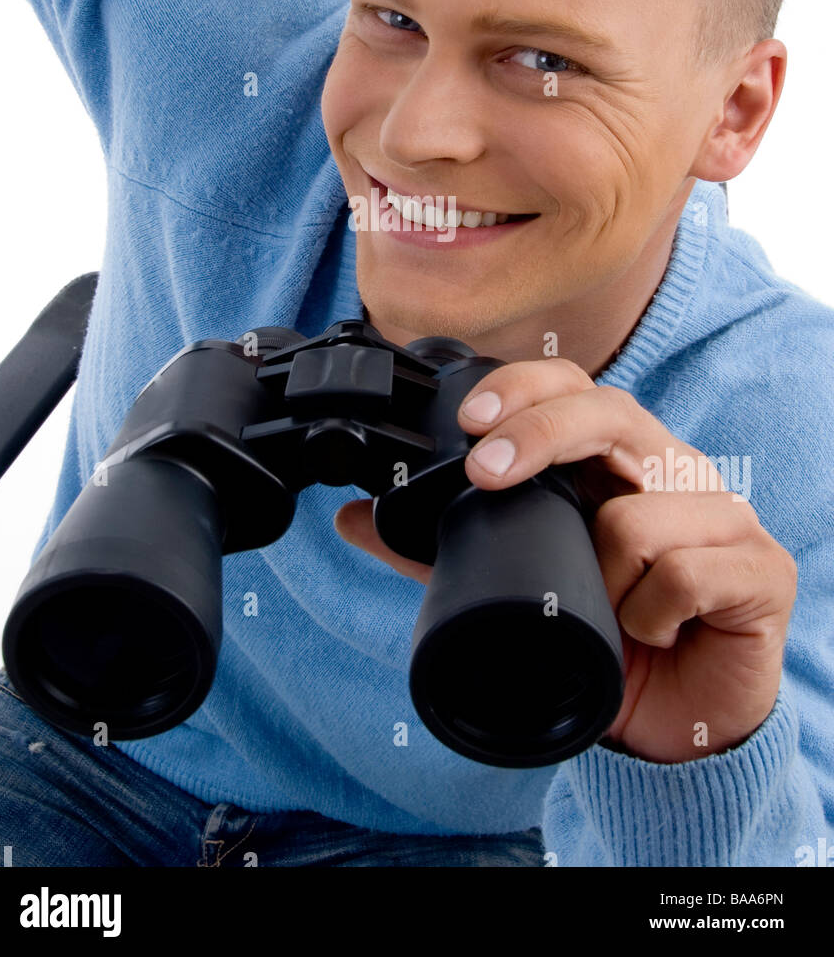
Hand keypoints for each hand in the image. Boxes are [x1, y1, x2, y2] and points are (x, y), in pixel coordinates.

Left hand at [334, 357, 797, 762]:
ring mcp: (724, 514)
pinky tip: (654, 631)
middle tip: (484, 471)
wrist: (678, 725)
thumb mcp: (517, 584)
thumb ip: (443, 549)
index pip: (575, 389)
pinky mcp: (761, 567)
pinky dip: (653, 612)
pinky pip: (688, 570)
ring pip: (643, 511)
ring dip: (607, 572)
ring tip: (611, 610)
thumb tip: (353, 518)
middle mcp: (672, 471)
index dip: (525, 389)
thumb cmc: (605, 636)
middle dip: (540, 434)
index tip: (468, 422)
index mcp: (618, 462)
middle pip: (610, 412)